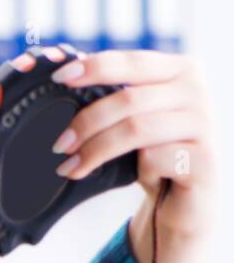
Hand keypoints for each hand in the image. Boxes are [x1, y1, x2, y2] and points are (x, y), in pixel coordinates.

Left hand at [48, 49, 217, 262]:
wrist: (184, 201)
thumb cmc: (154, 155)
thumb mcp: (134, 122)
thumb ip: (114, 99)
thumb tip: (64, 80)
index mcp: (180, 71)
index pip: (132, 61)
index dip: (94, 67)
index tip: (59, 78)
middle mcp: (196, 91)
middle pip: (128, 99)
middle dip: (86, 123)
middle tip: (59, 145)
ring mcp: (203, 123)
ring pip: (136, 129)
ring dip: (96, 150)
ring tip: (71, 167)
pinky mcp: (204, 158)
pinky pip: (156, 158)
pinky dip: (137, 170)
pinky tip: (137, 178)